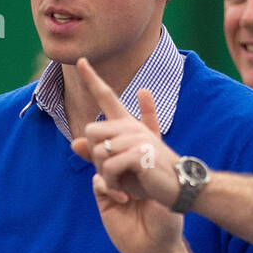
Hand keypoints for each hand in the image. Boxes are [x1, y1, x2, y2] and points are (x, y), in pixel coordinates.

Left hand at [69, 59, 185, 252]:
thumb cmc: (148, 179)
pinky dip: (112, 184)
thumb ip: (97, 154)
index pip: (107, 97)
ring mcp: (136, 138)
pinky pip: (109, 167)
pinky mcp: (139, 153)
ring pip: (98, 152)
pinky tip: (124, 192)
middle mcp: (131, 126)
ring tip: (121, 185)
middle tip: (112, 174)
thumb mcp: (120, 166)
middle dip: (95, 156)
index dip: (93, 79)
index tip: (81, 61)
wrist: (178, 189)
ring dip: (105, 175)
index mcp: (128, 125)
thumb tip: (74, 142)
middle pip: (91, 131)